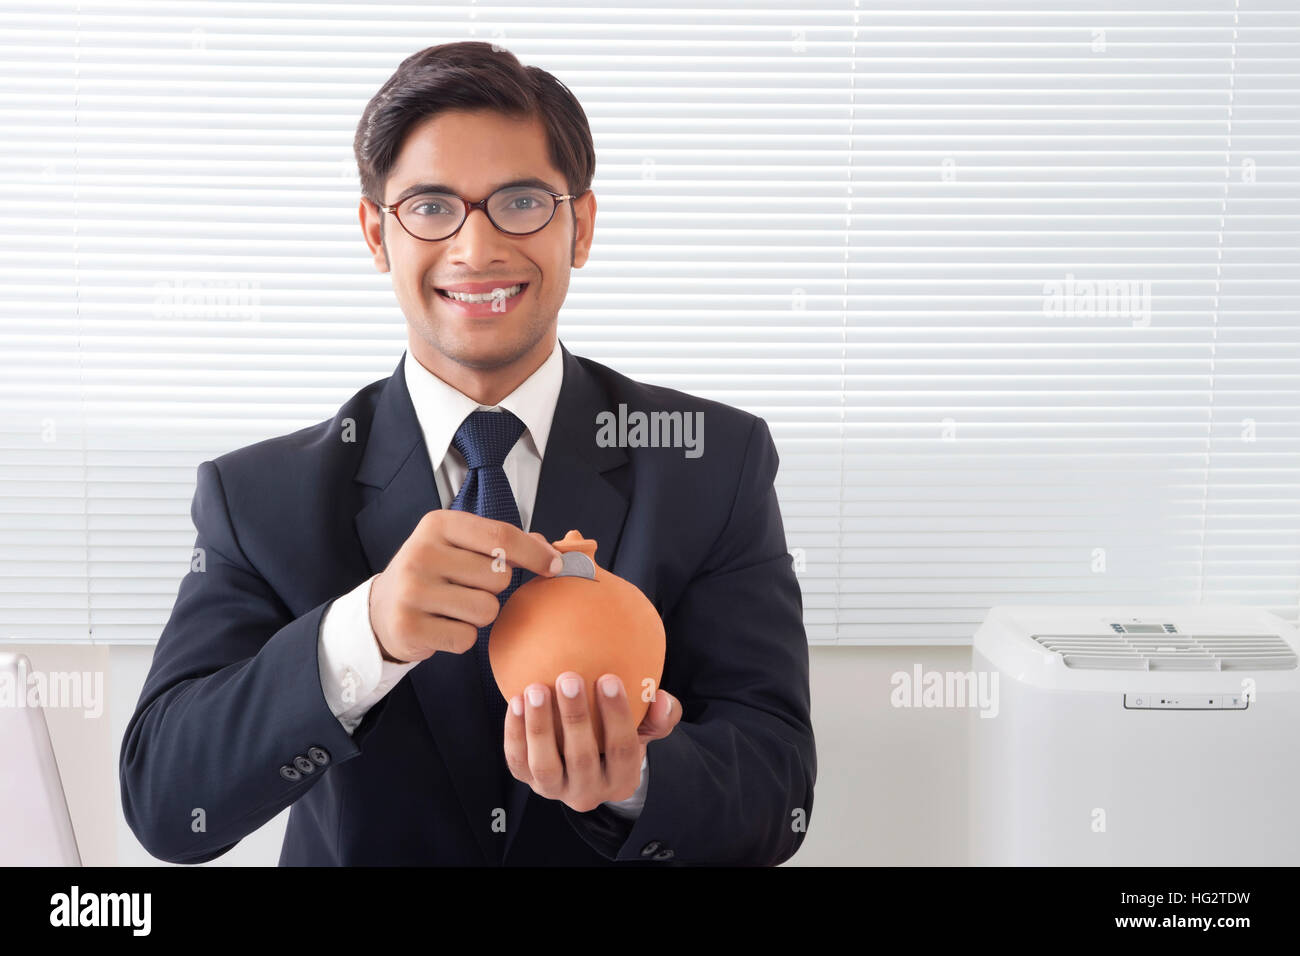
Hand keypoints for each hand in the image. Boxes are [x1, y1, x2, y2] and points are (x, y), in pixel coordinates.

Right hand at [368, 510, 563, 663]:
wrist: (381, 609)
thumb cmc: (433, 573)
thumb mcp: (461, 545)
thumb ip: (506, 544)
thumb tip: (552, 553)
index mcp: (438, 524)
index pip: (501, 536)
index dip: (535, 554)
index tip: (554, 566)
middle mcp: (421, 553)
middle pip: (499, 577)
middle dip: (495, 588)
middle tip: (467, 586)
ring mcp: (412, 591)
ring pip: (486, 610)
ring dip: (480, 615)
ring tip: (453, 607)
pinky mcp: (409, 627)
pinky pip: (466, 638)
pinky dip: (461, 636)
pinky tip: (441, 624)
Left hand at [504, 672, 680, 812]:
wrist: (587, 763)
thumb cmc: (618, 736)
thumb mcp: (644, 730)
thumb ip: (659, 716)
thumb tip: (662, 699)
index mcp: (622, 779)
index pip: (622, 750)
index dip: (617, 716)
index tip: (609, 678)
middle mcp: (588, 792)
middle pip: (582, 758)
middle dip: (575, 718)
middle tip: (569, 678)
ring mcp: (555, 790)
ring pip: (545, 765)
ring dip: (540, 726)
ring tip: (536, 689)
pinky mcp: (527, 781)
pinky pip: (517, 761)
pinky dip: (514, 732)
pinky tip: (516, 700)